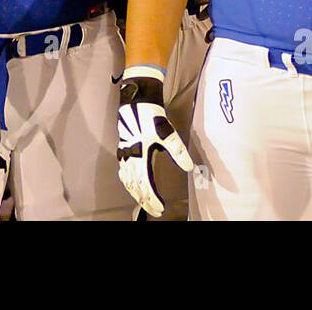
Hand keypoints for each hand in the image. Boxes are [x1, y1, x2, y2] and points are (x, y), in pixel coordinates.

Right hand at [116, 72, 192, 217]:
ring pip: (127, 179)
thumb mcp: (167, 133)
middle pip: (135, 186)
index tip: (160, 208)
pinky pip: (123, 170)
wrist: (136, 100)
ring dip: (135, 193)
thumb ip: (177, 151)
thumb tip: (189, 167)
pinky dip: (127, 181)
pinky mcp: (123, 147)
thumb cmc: (152, 116)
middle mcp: (130, 157)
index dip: (152, 198)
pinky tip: (130, 183)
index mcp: (140, 155)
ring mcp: (124, 152)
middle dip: (144, 200)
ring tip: (142, 202)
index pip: (146, 184)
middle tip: (154, 210)